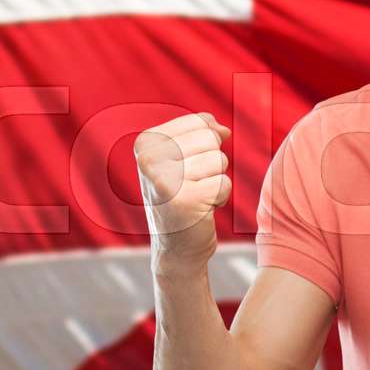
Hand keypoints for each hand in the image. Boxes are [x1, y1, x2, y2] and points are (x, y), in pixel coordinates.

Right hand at [134, 111, 232, 272]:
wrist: (176, 247)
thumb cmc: (182, 196)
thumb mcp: (184, 158)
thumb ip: (202, 132)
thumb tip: (223, 129)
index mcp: (145, 142)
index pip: (201, 122)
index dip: (206, 145)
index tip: (187, 167)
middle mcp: (148, 158)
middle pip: (211, 139)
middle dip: (212, 163)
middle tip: (192, 185)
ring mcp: (164, 179)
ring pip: (219, 160)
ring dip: (215, 181)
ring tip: (195, 196)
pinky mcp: (184, 200)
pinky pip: (224, 183)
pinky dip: (220, 198)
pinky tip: (200, 209)